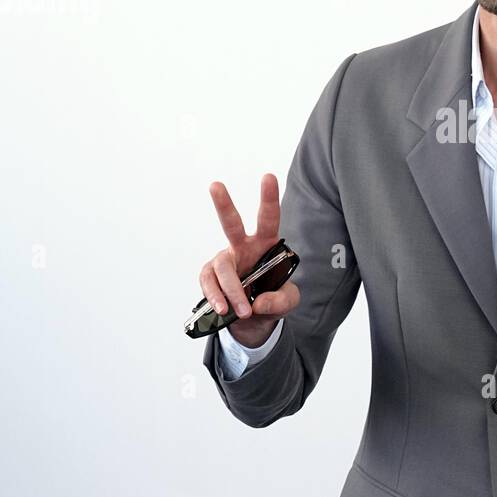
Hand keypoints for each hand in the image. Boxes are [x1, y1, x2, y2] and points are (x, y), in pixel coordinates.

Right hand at [198, 173, 300, 348]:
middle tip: (215, 185)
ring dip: (232, 290)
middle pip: (232, 223)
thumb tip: (258, 303)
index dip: (269, 198)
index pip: (268, 219)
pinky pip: (209, 283)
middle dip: (224, 204)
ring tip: (243, 310)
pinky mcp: (210, 276)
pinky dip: (216, 298)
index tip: (268, 177)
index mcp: (265, 244)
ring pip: (222, 267)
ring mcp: (225, 261)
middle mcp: (243, 247)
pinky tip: (223, 309)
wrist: (253, 320)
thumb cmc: (272, 300)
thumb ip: (280, 301)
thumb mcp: (288, 302)